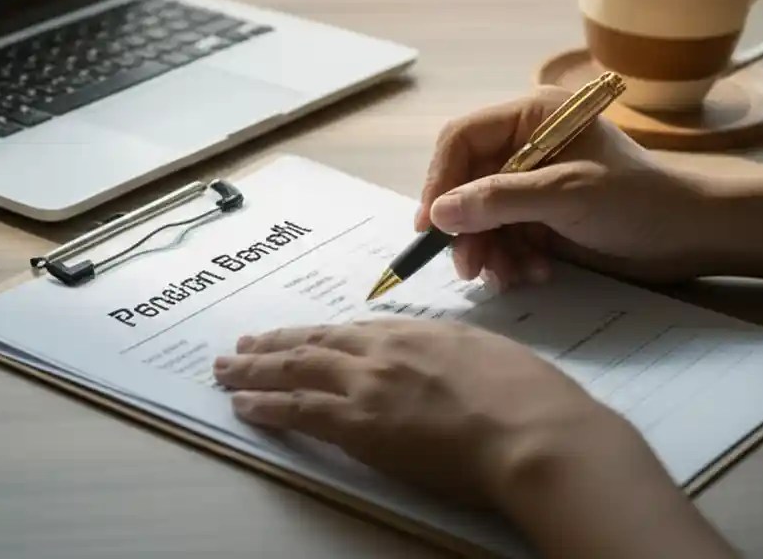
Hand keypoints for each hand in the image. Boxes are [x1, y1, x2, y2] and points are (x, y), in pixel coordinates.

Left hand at [215, 320, 736, 558]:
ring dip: (254, 370)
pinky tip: (244, 405)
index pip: (355, 331)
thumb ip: (452, 352)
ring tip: (225, 371)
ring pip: (296, 370)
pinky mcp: (361, 425)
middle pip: (315, 342)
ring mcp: (369, 384)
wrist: (536, 430)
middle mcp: (385, 350)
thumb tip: (439, 360)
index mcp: (419, 331)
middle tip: (241, 346)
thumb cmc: (531, 398)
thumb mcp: (489, 353)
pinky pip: (299, 410)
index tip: (300, 337)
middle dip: (273, 344)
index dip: (320, 335)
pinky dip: (266, 405)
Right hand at [416, 87, 711, 288]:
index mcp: (531, 117)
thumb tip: (440, 213)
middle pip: (466, 181)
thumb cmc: (638, 201)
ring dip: (488, 249)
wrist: (691, 237)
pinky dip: (510, 259)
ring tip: (507, 277)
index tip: (431, 226)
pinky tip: (533, 274)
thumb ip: (501, 200)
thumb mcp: (568, 195)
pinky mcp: (541, 215)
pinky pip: (503, 236)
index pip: (462, 139)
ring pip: (481, 215)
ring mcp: (533, 181)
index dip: (439, 180)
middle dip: (466, 226)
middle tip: (468, 267)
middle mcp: (526, 144)